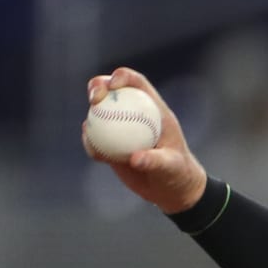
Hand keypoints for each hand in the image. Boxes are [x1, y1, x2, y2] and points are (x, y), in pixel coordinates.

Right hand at [84, 67, 207, 213]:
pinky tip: (94, 153)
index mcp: (153, 109)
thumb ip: (156, 161)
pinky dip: (91, 143)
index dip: (123, 76)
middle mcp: (134, 113)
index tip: (114, 84)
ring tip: (89, 129)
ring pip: (98, 113)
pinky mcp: (109, 144)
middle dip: (98, 86)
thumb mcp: (171, 167)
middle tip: (94, 98)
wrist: (169, 190)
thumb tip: (135, 159)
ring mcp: (120, 128)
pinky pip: (95, 140)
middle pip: (112, 91)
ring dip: (91, 116)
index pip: (136, 83)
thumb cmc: (178, 173)